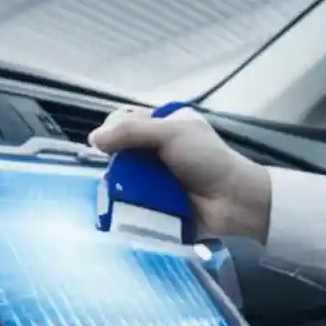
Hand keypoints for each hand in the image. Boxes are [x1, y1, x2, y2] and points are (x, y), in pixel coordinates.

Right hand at [88, 107, 271, 242]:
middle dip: (114, 159)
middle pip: (119, 150)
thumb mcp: (171, 134)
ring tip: (116, 189)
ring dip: (117, 182)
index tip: (106, 141)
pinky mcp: (155, 202)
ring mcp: (155, 177)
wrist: (233, 200)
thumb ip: (132, 132)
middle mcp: (156, 149)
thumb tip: (93, 139)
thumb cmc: (207, 160)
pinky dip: (124, 203)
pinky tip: (120, 205)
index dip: (111, 129)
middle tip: (115, 168)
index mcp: (163, 125)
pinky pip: (131, 200)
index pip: (125, 120)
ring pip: (122, 176)